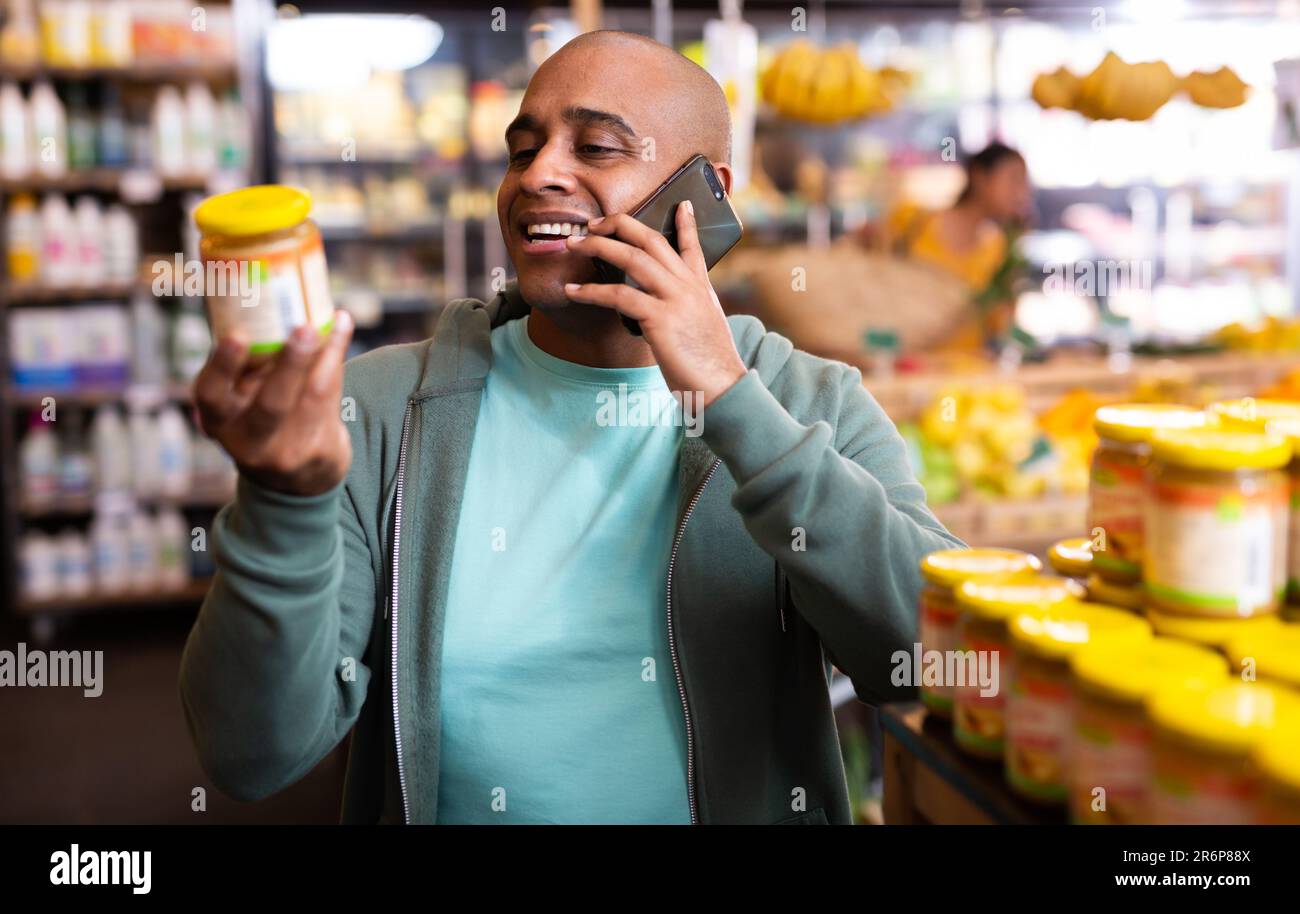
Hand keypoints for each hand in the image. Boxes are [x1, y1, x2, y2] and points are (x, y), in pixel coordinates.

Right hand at [193, 312, 354, 495]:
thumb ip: (250, 364)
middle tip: (303, 328)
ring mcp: (287, 451)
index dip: (222, 367)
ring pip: (312, 398)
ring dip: (324, 355)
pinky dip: (337, 358)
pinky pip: (333, 398)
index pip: (211, 395)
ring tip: (329, 321)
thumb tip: (271, 296)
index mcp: (219, 420)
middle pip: (270, 405)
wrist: (297, 481)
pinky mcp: (320, 452)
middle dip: (290, 365)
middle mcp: (248, 441)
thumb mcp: (242, 401)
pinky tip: (342, 327)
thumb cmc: (265, 420)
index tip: (235, 337)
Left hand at [562, 201, 746, 407]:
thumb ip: (687, 310)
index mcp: (700, 288)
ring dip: (597, 246)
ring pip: (632, 257)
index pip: (693, 246)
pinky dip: (591, 291)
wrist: (723, 386)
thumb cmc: (709, 366)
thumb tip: (666, 311)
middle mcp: (688, 286)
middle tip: (593, 222)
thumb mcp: (704, 327)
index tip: (682, 203)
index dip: (687, 223)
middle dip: (619, 224)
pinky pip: (618, 294)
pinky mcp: (659, 318)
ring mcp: (674, 298)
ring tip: (573, 245)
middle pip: (651, 239)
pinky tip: (573, 290)